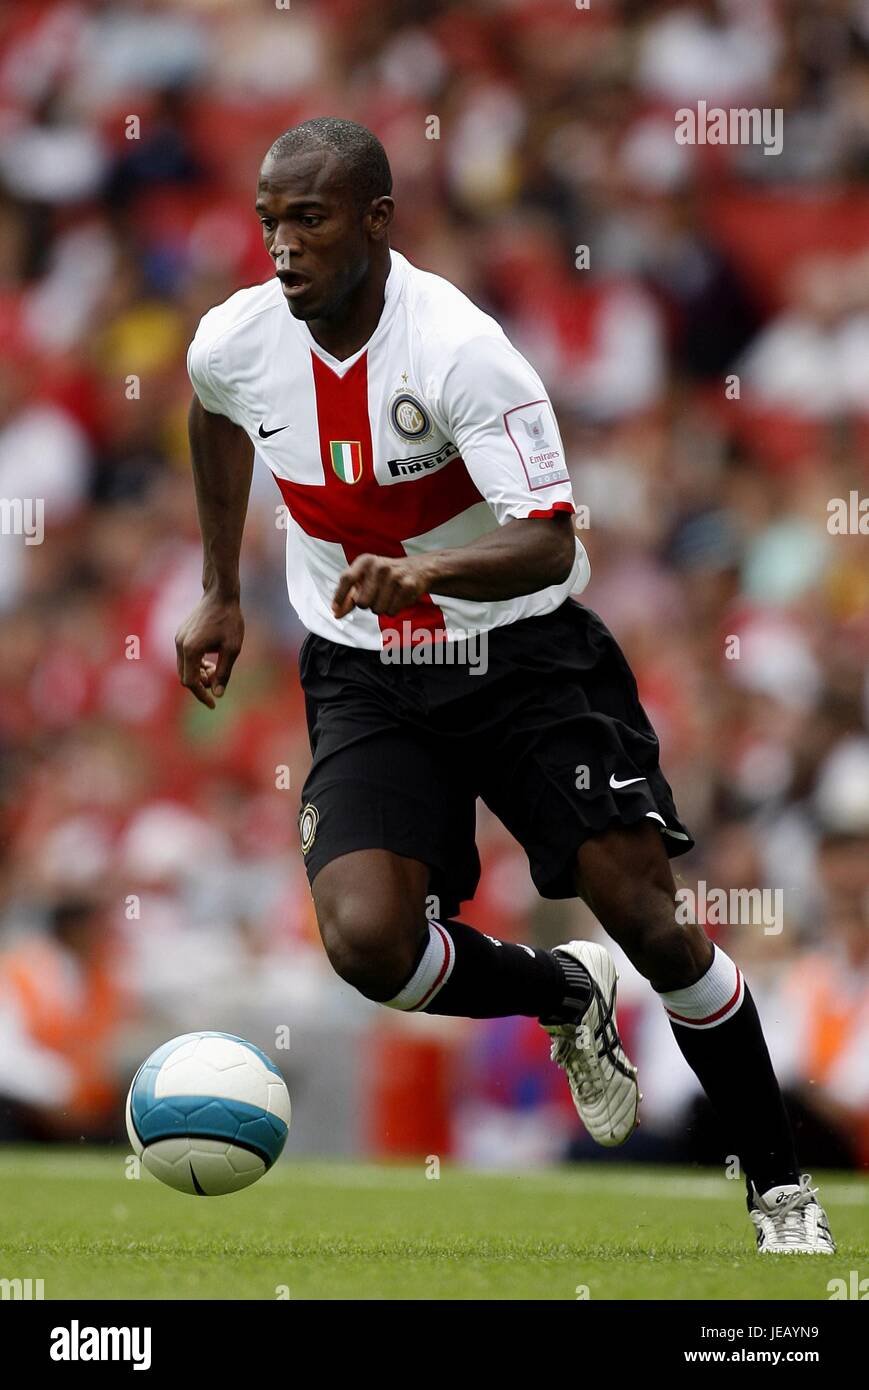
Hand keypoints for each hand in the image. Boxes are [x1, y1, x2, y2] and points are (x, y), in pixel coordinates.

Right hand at [175, 592, 244, 707]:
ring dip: (198, 674)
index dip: (202, 695)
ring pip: (184, 667)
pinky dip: (195, 664)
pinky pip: (184, 657)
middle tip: (217, 685)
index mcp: (191, 650)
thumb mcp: (232, 649)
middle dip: (200, 685)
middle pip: (184, 676)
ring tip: (215, 670)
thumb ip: (223, 673)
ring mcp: (178, 639)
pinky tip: (209, 662)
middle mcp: (180, 645)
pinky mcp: (180, 634)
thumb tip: (218, 694)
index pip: (191, 682)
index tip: (214, 704)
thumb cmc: (229, 620)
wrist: (220, 595)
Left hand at [332, 553, 431, 617]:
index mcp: (365, 561)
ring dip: (381, 608)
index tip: (335, 610)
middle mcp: (379, 566)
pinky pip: (392, 611)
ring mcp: (394, 576)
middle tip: (376, 595)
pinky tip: (398, 598)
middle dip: (367, 605)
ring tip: (388, 596)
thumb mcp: (365, 578)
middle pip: (362, 602)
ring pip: (377, 610)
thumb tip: (336, 613)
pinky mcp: (408, 586)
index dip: (340, 596)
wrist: (418, 569)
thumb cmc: (385, 576)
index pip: (347, 578)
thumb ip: (349, 596)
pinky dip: (393, 610)